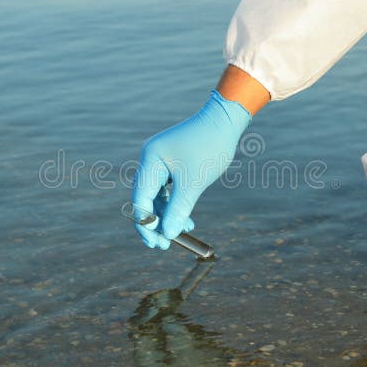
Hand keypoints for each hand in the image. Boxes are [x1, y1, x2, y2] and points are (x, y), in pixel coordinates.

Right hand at [132, 90, 251, 248]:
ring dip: (168, 216)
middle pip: (145, 199)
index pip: (141, 199)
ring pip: (158, 196)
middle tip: (164, 245)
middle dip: (155, 223)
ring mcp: (161, 161)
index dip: (147, 224)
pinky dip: (175, 204)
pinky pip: (168, 189)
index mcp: (150, 160)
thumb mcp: (194, 182)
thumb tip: (169, 234)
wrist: (226, 120)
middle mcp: (151, 159)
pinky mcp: (172, 163)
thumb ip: (179, 209)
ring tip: (185, 231)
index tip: (158, 243)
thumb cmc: (210, 147)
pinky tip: (187, 219)